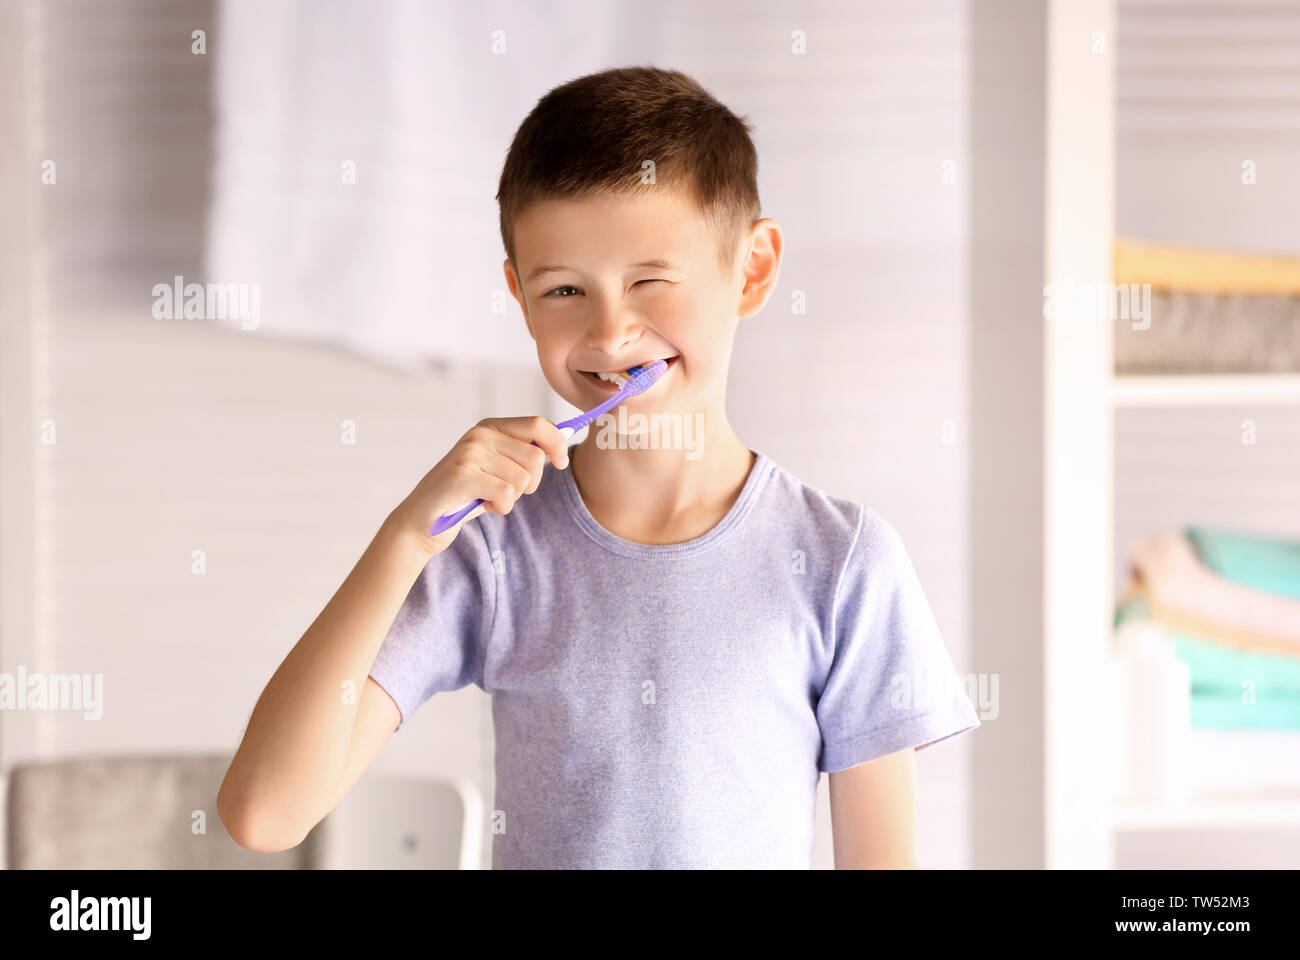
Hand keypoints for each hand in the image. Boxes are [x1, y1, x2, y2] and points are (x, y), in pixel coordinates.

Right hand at [389, 416, 569, 555]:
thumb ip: (523, 453)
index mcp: (490, 427)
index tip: (561, 463)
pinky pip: (506, 494)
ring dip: (511, 498)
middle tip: (505, 491)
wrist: (421, 519)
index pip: (539, 424)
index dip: (558, 444)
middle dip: (530, 483)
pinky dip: (500, 507)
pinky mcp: (462, 476)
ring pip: (522, 479)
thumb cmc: (466, 494)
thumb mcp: (498, 468)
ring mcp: (469, 453)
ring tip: (487, 497)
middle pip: (535, 458)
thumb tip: (562, 442)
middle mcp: (480, 434)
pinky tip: (482, 505)